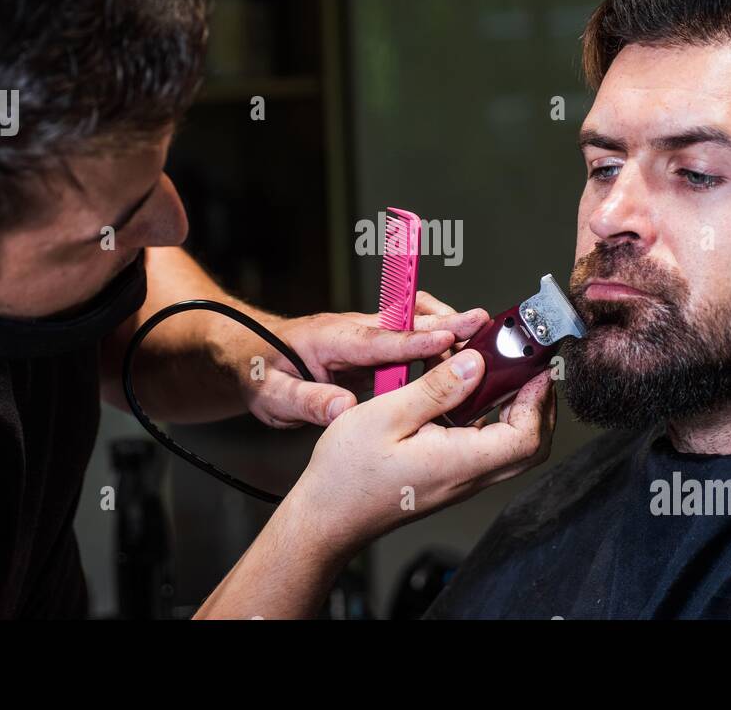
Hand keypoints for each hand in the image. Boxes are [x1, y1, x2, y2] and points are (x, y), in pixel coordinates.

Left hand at [241, 291, 489, 427]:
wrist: (247, 355)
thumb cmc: (257, 371)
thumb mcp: (272, 396)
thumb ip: (308, 403)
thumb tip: (344, 410)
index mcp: (330, 338)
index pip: (378, 338)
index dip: (414, 340)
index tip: (448, 337)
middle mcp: (353, 330)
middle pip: (407, 320)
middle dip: (445, 320)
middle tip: (483, 325)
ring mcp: (365, 336)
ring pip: (413, 325)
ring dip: (446, 331)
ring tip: (481, 347)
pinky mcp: (373, 347)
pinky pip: (410, 341)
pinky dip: (436, 346)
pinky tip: (457, 365)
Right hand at [288, 349, 556, 557]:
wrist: (327, 517)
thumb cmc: (346, 474)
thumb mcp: (386, 415)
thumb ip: (436, 389)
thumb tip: (476, 365)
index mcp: (458, 461)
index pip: (525, 436)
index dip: (539, 400)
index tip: (535, 367)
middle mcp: (467, 477)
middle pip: (530, 447)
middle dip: (539, 406)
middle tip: (529, 369)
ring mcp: (459, 483)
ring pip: (512, 451)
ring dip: (518, 413)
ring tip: (503, 376)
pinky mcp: (449, 481)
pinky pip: (488, 453)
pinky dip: (495, 423)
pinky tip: (471, 398)